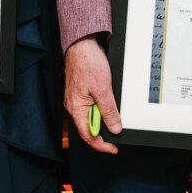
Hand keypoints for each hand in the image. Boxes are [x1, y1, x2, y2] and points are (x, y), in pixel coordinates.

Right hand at [64, 35, 118, 154]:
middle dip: (104, 130)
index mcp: (76, 108)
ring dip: (104, 116)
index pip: (87, 135)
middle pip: (89, 127)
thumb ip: (109, 111)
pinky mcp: (82, 92)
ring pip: (92, 116)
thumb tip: (114, 128)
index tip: (113, 147)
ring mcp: (77, 99)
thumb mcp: (103, 90)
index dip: (101, 144)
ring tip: (112, 107)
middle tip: (117, 127)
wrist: (82, 45)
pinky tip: (107, 100)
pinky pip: (92, 106)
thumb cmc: (87, 63)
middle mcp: (74, 106)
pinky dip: (101, 107)